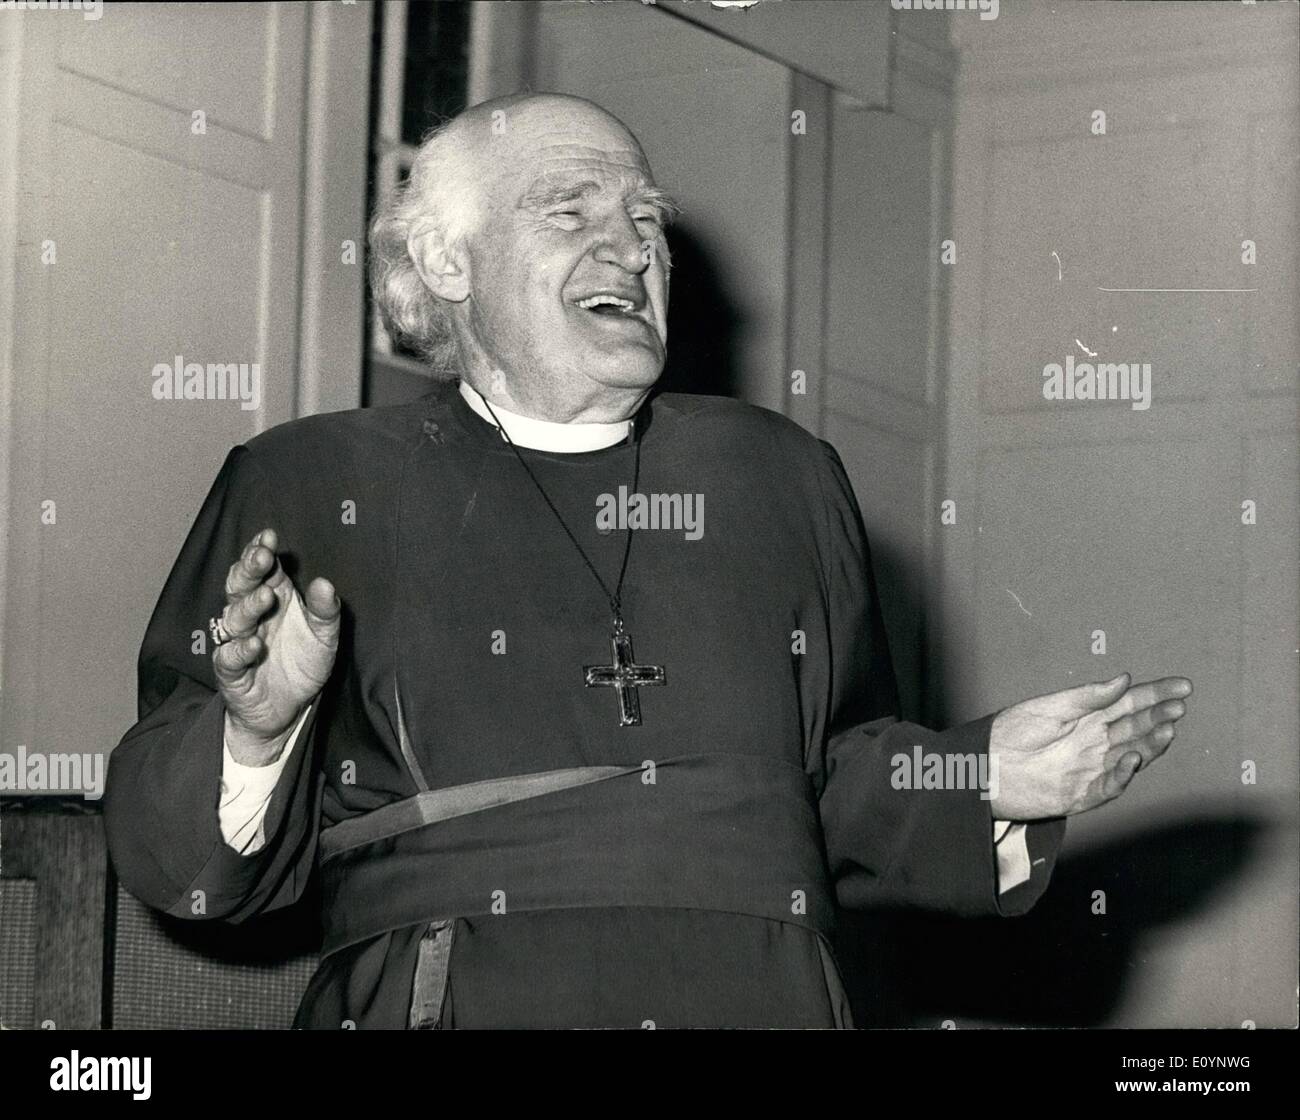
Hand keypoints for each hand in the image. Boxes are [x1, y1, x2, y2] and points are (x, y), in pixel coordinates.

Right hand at [213, 528, 339, 764]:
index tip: (269, 536)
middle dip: (249, 569)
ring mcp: (239, 641)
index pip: (262, 568)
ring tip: (265, 597)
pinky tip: (254, 644)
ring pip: (234, 618)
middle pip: (241, 586)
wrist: (287, 709)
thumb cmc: (302, 662)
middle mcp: (253, 616)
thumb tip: (325, 583)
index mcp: (274, 598)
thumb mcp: (325, 636)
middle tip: (262, 557)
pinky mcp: (232, 672)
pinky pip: (229, 658)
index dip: (260, 550)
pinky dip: (240, 650)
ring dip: (248, 606)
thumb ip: (326, 610)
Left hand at [988, 673, 1191, 819]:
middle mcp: (1094, 741)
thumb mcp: (1049, 707)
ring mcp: (1091, 767)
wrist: (983, 768)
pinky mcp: (1083, 793)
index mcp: (1086, 716)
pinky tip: (1134, 759)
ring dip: (1151, 744)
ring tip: (1168, 729)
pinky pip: (1111, 785)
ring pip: (1131, 755)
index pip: (1129, 702)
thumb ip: (1087, 697)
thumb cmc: (1009, 732)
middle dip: (1160, 716)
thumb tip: (1124, 679)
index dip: (1156, 695)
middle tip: (1179, 707)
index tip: (1182, 687)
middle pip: (1136, 727)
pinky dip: (1124, 774)